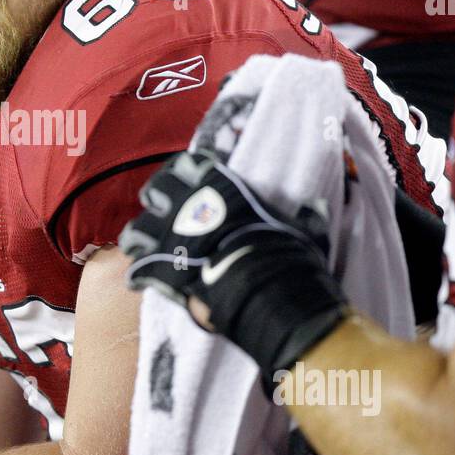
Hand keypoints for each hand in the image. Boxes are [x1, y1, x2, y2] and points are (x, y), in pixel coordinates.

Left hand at [121, 150, 347, 387]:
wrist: (265, 291)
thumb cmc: (286, 255)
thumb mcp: (300, 229)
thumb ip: (303, 217)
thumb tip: (318, 208)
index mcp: (217, 187)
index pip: (188, 163)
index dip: (185, 172)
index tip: (186, 180)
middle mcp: (186, 205)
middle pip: (154, 190)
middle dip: (156, 200)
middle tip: (163, 213)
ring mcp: (168, 237)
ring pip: (136, 229)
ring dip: (139, 238)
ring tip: (144, 248)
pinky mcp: (159, 270)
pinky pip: (136, 270)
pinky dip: (137, 276)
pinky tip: (139, 282)